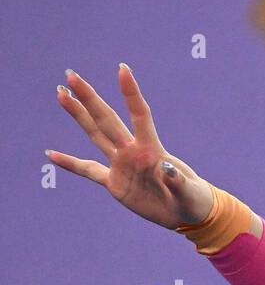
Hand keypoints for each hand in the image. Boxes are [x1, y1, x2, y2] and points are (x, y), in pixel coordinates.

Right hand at [47, 64, 213, 229]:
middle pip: (107, 120)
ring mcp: (122, 166)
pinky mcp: (115, 184)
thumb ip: (177, 181)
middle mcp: (133, 152)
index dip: (131, 93)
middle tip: (71, 76)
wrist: (187, 214)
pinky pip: (89, 171)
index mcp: (152, 150)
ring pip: (95, 135)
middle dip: (90, 98)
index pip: (139, 115)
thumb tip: (166, 169)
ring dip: (78, 115)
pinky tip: (51, 154)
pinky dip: (70, 164)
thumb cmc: (193, 199)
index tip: (123, 69)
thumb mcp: (189, 192)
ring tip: (62, 94)